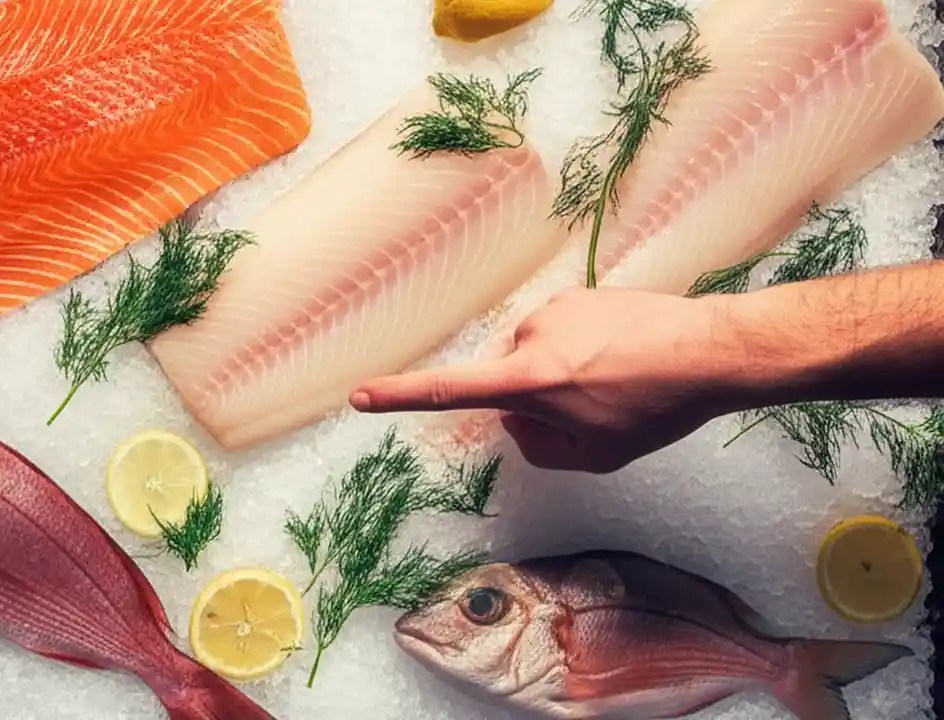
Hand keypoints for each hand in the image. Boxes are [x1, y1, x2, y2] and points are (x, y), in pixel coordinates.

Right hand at [349, 288, 741, 473]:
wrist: (712, 349)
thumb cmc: (656, 407)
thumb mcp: (596, 454)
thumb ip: (541, 446)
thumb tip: (521, 422)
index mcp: (530, 379)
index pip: (450, 390)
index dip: (399, 395)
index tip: (359, 395)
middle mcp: (532, 335)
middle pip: (509, 380)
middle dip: (537, 399)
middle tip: (598, 409)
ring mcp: (554, 308)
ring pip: (536, 355)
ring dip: (563, 372)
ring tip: (620, 380)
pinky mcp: (578, 292)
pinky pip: (561, 331)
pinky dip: (582, 349)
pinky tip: (624, 357)